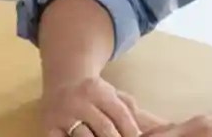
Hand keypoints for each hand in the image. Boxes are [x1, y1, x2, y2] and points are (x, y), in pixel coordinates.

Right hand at [41, 76, 163, 136]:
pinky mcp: (48, 127)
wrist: (62, 80)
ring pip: (82, 136)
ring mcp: (62, 115)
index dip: (130, 129)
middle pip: (103, 127)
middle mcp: (81, 102)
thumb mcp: (115, 96)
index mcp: (100, 92)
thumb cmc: (96, 93)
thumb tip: (164, 125)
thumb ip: (133, 112)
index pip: (119, 113)